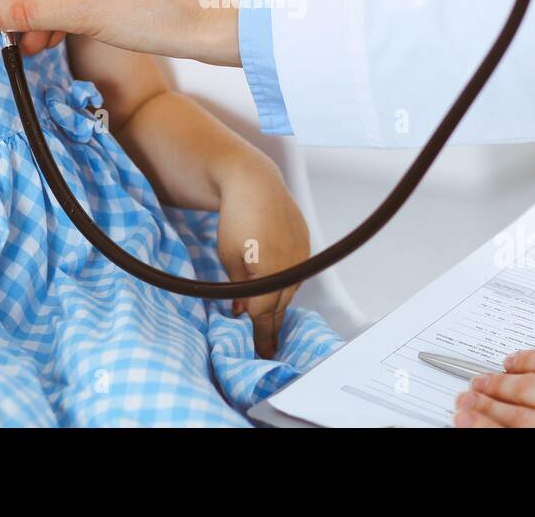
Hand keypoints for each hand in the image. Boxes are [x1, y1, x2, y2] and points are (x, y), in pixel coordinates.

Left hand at [215, 157, 310, 358]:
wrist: (254, 182)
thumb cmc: (235, 218)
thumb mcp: (229, 257)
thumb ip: (239, 287)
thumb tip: (243, 309)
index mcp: (271, 273)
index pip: (265, 313)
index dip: (260, 334)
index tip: (262, 351)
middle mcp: (292, 266)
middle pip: (280, 305)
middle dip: (272, 324)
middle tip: (267, 345)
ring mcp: (302, 254)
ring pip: (291, 290)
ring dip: (279, 305)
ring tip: (270, 320)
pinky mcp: (305, 243)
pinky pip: (297, 274)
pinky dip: (286, 285)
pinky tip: (277, 290)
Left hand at [453, 350, 534, 426]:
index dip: (528, 361)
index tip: (511, 361)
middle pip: (528, 390)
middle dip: (497, 387)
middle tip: (474, 383)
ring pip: (518, 418)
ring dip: (486, 410)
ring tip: (464, 405)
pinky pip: (523, 440)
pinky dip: (497, 433)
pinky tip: (476, 427)